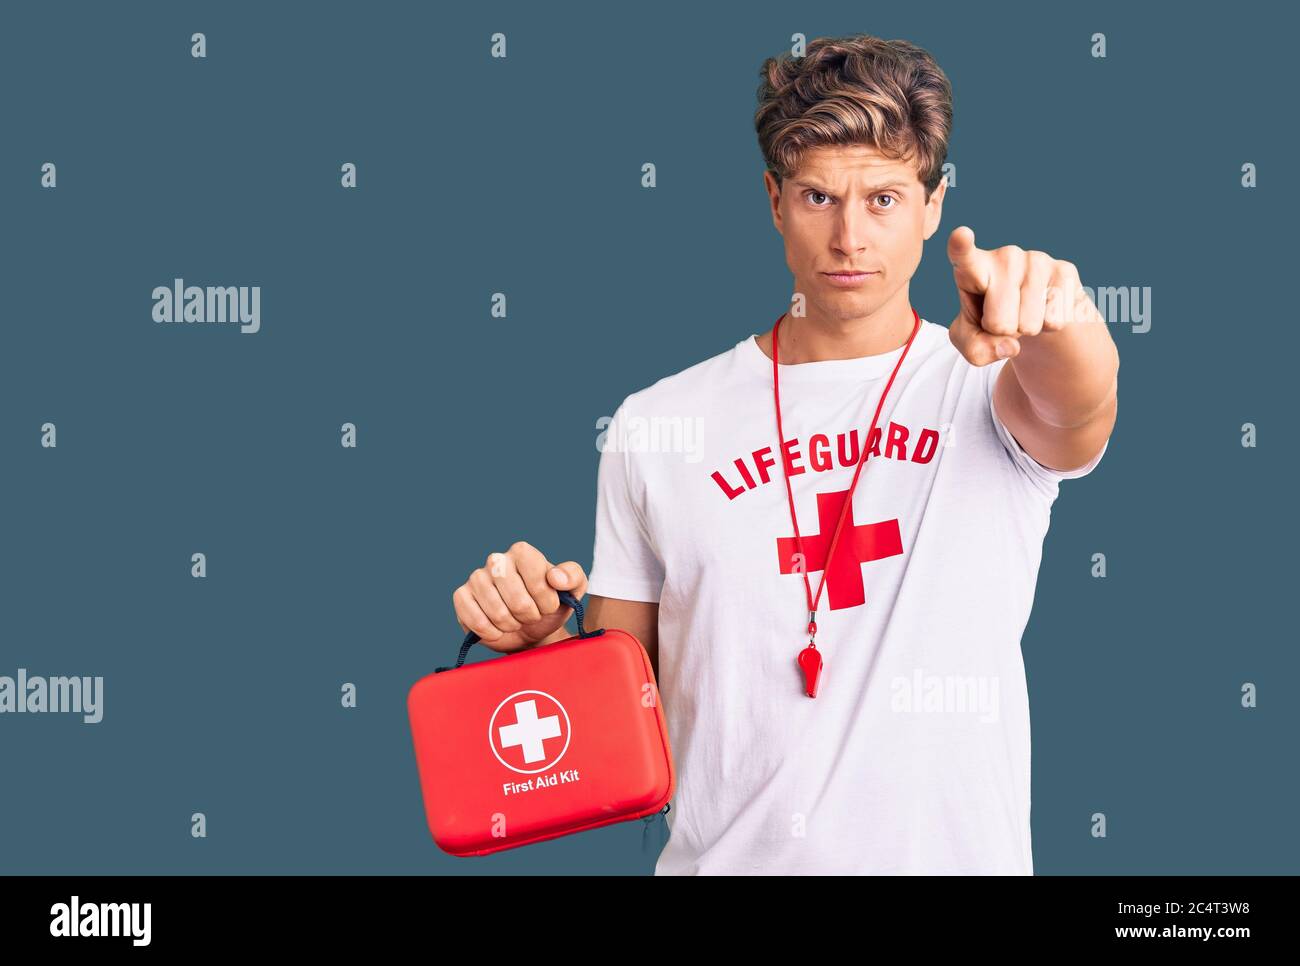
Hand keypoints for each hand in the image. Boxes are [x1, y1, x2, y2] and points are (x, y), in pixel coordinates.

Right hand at [452, 542, 587, 652]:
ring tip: (516, 621)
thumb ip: (572, 576)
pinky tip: (498, 629)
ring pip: (497, 612)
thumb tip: (555, 577)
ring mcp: (477, 577)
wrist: (531, 629)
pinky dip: (491, 632)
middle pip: (516, 598)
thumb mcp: (573, 590)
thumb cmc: (551, 605)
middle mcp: (497, 560)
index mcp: (523, 553)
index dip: (545, 599)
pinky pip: (475, 619)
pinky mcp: (462, 596)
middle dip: (529, 615)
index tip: (549, 605)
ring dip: (511, 625)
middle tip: (532, 616)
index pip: (536, 576)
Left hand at [946, 225, 1097, 365]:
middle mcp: (1004, 256)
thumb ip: (976, 349)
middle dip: (1003, 333)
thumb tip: (1009, 346)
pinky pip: (1054, 320)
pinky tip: (1045, 309)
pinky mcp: (1064, 270)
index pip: (963, 256)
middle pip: (998, 323)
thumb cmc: (993, 322)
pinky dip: (1049, 327)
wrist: (1034, 313)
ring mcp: (1036, 260)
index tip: (961, 235)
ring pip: (1028, 325)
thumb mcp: (972, 341)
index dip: (961, 247)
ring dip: (1027, 330)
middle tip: (1005, 316)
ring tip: (1024, 312)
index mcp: (973, 268)